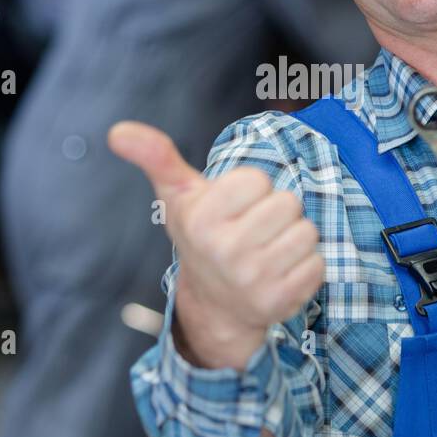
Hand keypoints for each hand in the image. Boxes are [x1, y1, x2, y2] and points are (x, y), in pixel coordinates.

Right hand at [108, 121, 324, 370]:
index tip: (234, 208)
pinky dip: (306, 266)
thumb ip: (156, 157)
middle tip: (253, 230)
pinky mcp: (281, 301)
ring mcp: (254, 280)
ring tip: (267, 250)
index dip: (251, 189)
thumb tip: (118, 131)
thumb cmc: (201, 237)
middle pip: (288, 203)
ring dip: (293, 238)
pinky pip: (318, 264)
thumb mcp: (178, 196)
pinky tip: (280, 272)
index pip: (258, 180)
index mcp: (202, 220)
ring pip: (306, 232)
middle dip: (275, 212)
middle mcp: (226, 251)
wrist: (214, 305)